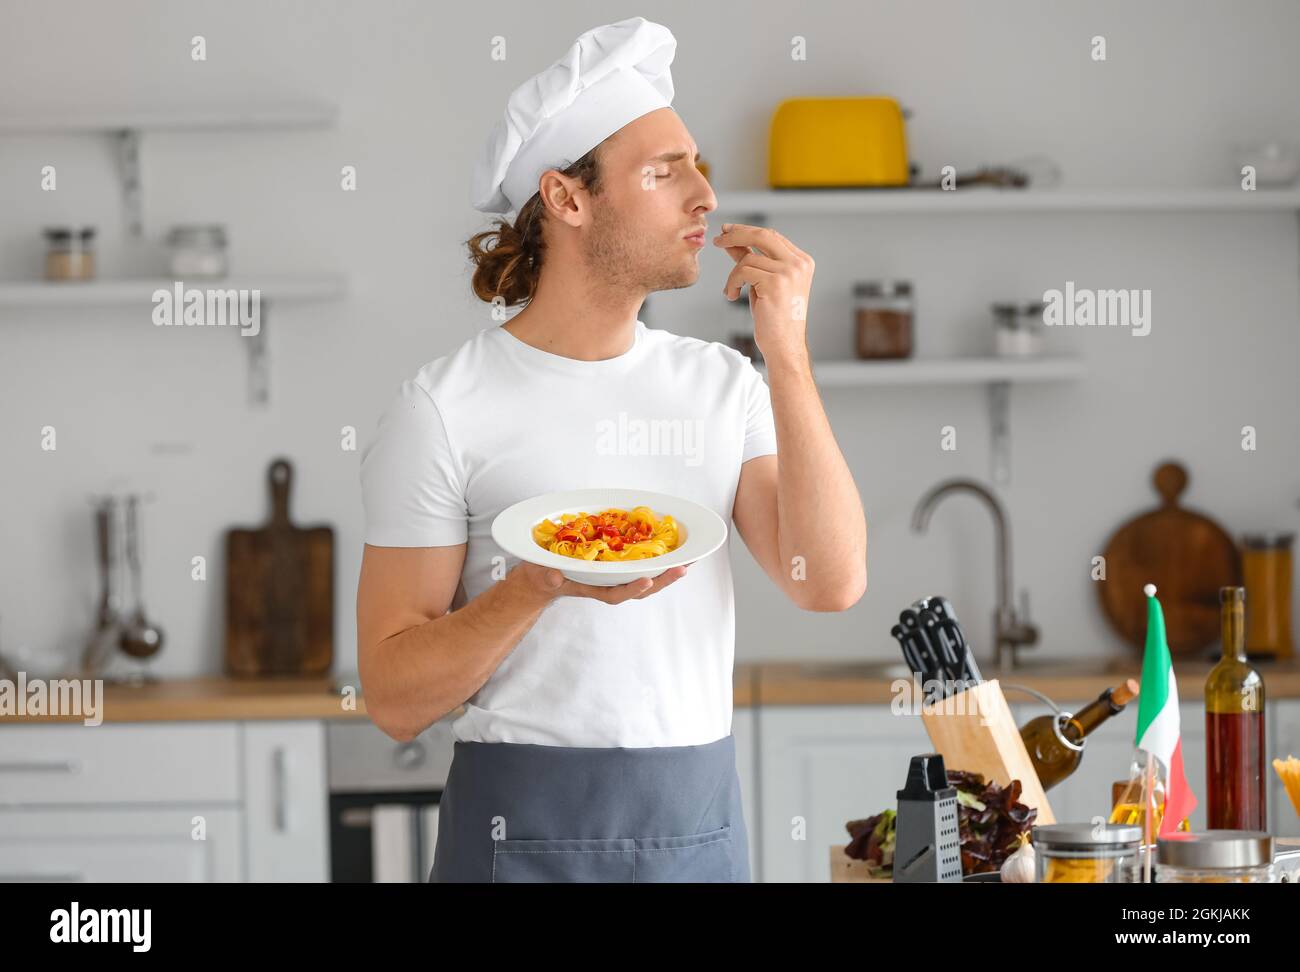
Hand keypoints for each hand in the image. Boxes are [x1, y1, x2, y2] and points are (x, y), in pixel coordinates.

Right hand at [511, 560, 689, 606]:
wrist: (542, 577)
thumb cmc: (541, 577)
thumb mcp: (540, 576)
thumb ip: (546, 577)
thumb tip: (554, 577)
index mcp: (592, 588)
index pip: (614, 594)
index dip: (631, 589)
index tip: (646, 582)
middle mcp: (608, 583)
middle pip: (639, 587)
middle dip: (662, 579)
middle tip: (683, 568)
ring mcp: (614, 575)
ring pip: (645, 575)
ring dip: (666, 569)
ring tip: (689, 559)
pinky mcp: (617, 564)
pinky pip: (641, 562)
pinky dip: (658, 556)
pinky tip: (674, 547)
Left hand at [714, 222, 813, 363]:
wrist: (783, 346)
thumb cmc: (774, 319)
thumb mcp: (762, 283)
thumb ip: (752, 260)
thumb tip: (732, 241)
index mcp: (802, 261)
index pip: (772, 235)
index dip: (747, 231)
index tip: (728, 232)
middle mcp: (799, 264)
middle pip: (762, 235)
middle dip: (736, 234)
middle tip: (718, 239)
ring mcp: (789, 272)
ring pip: (748, 258)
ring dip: (733, 275)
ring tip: (731, 290)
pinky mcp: (776, 283)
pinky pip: (742, 271)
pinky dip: (732, 283)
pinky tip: (732, 296)